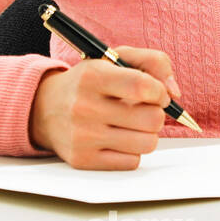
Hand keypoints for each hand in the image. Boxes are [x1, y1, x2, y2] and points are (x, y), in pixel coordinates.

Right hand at [28, 45, 181, 168]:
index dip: (160, 91)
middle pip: (151, 119)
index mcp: (94, 76)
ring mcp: (82, 137)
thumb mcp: (118, 57)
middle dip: (157, 113)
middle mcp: (85, 107)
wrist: (45, 108)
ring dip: (148, 134)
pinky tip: (121, 139)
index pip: (142, 87)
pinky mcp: (82, 160)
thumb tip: (174, 93)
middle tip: (144, 109)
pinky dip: (133, 151)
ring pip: (146, 143)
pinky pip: (131, 162)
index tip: (158, 93)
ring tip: (134, 124)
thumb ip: (155, 62)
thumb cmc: (90, 81)